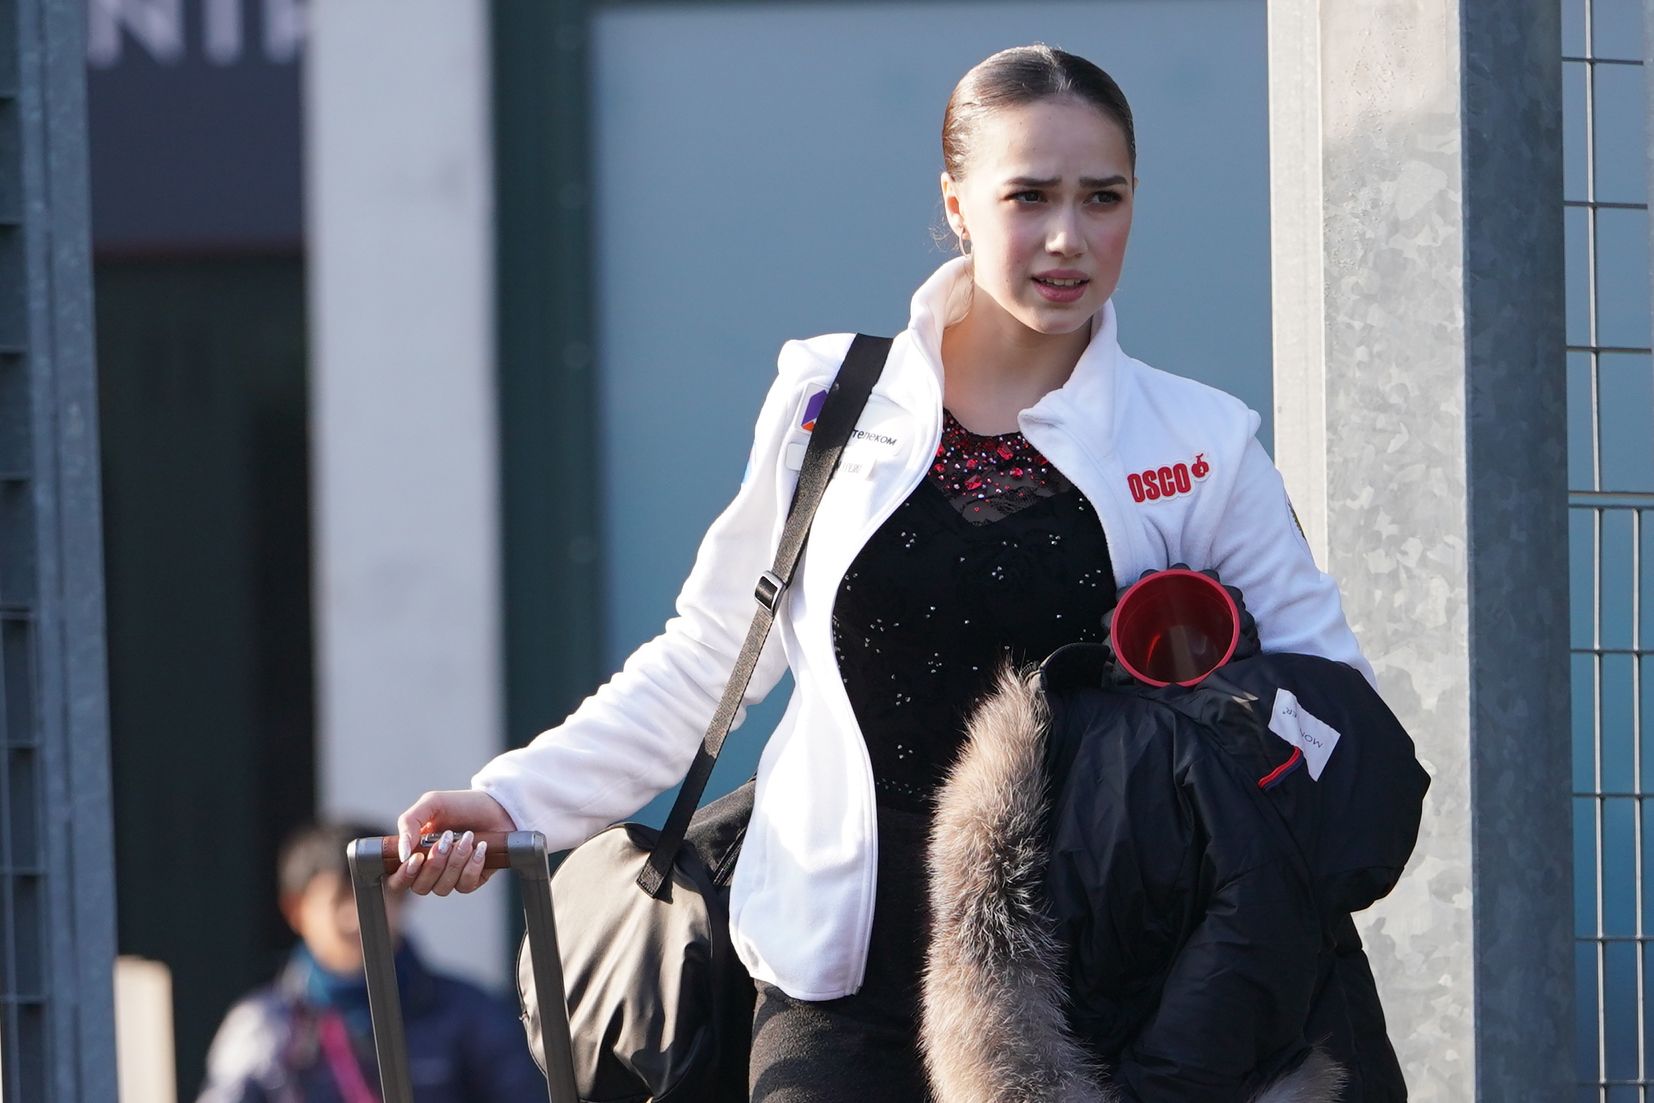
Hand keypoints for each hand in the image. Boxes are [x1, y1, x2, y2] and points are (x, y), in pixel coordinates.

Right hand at [387, 789, 517, 895]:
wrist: (497, 806)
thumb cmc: (461, 805)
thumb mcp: (432, 804)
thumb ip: (409, 823)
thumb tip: (402, 854)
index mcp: (415, 853)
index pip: (398, 879)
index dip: (404, 875)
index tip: (417, 858)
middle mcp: (430, 870)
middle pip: (420, 887)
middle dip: (435, 864)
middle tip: (448, 838)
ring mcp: (451, 877)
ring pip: (443, 887)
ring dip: (456, 861)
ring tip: (469, 837)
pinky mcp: (471, 880)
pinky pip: (465, 886)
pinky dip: (473, 866)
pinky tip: (480, 847)